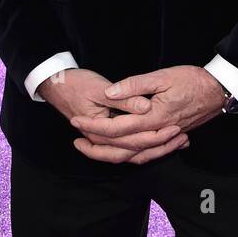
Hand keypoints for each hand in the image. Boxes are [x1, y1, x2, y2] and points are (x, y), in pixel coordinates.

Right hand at [38, 67, 187, 164]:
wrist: (55, 83)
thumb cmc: (75, 83)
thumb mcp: (99, 88)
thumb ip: (124, 98)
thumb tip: (146, 107)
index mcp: (99, 128)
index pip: (131, 139)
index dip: (155, 135)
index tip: (175, 127)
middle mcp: (100, 139)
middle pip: (133, 151)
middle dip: (159, 146)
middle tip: (182, 136)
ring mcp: (102, 139)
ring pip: (131, 153)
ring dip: (155, 150)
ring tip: (179, 141)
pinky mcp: (106, 134)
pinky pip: (127, 147)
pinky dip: (145, 146)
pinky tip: (164, 139)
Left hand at [69, 66, 226, 161]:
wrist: (220, 91)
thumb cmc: (193, 80)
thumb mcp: (163, 76)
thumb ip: (135, 85)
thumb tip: (110, 93)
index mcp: (152, 118)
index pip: (116, 128)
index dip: (93, 126)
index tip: (76, 122)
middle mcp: (157, 133)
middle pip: (121, 149)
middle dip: (95, 147)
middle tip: (76, 141)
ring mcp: (165, 138)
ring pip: (133, 156)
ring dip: (111, 155)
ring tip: (92, 148)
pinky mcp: (170, 138)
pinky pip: (147, 154)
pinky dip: (131, 156)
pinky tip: (122, 152)